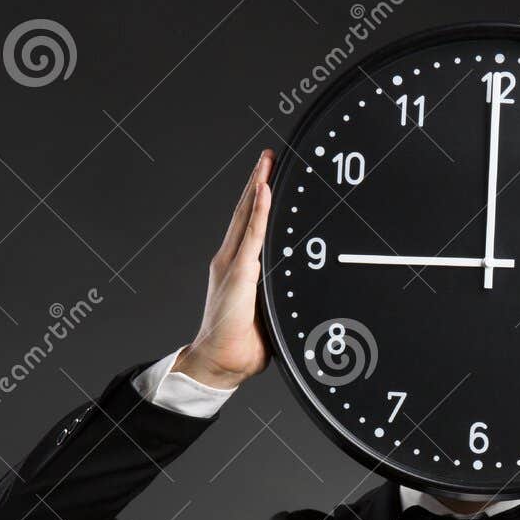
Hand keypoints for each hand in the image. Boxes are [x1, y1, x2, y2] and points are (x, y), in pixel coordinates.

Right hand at [173, 150, 274, 389]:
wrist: (220, 362)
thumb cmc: (241, 346)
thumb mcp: (267, 315)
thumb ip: (277, 297)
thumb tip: (300, 294)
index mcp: (238, 270)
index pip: (250, 227)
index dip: (258, 201)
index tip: (268, 179)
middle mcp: (231, 261)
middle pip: (247, 213)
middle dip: (257, 182)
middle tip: (268, 156)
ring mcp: (232, 265)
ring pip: (247, 216)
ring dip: (258, 187)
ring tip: (267, 162)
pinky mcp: (238, 273)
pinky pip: (252, 235)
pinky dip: (260, 211)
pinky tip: (265, 190)